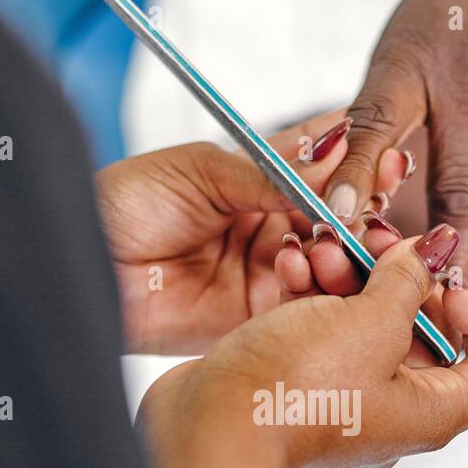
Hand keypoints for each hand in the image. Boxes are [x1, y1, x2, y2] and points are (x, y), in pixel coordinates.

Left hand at [96, 111, 407, 354]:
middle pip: (340, 226)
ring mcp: (267, 277)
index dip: (359, 170)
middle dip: (361, 218)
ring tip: (336, 242)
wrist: (82, 261)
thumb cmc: (124, 203)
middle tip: (372, 212)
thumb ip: (270, 169)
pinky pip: (304, 310)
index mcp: (259, 184)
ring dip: (343, 255)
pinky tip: (312, 270)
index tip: (385, 161)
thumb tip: (335, 145)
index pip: (327, 175)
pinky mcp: (257, 321)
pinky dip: (318, 293)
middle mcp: (272, 231)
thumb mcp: (201, 170)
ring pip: (331, 269)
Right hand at [140, 224, 467, 467]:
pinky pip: (324, 335)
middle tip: (376, 246)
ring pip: (368, 327)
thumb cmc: (294, 393)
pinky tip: (293, 267)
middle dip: (400, 280)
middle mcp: (395, 414)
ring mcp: (346, 404)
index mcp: (433, 412)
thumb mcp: (370, 322)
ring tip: (322, 249)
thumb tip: (436, 253)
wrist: (212, 430)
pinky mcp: (302, 390)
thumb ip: (409, 281)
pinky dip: (316, 298)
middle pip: (426, 337)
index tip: (449, 282)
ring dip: (350, 279)